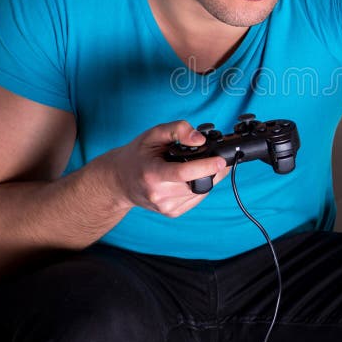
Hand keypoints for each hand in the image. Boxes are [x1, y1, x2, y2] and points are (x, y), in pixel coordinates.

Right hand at [102, 120, 229, 216]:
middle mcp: (158, 194)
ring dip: (209, 178)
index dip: (205, 166)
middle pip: (196, 184)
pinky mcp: (172, 212)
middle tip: (219, 157)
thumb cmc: (138, 155)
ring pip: (200, 192)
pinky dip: (201, 186)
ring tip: (204, 164)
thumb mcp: (153, 134)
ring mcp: (165, 207)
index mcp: (151, 174)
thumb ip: (177, 130)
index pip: (183, 173)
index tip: (221, 160)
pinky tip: (193, 176)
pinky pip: (196, 198)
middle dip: (212, 171)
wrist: (120, 181)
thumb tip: (200, 139)